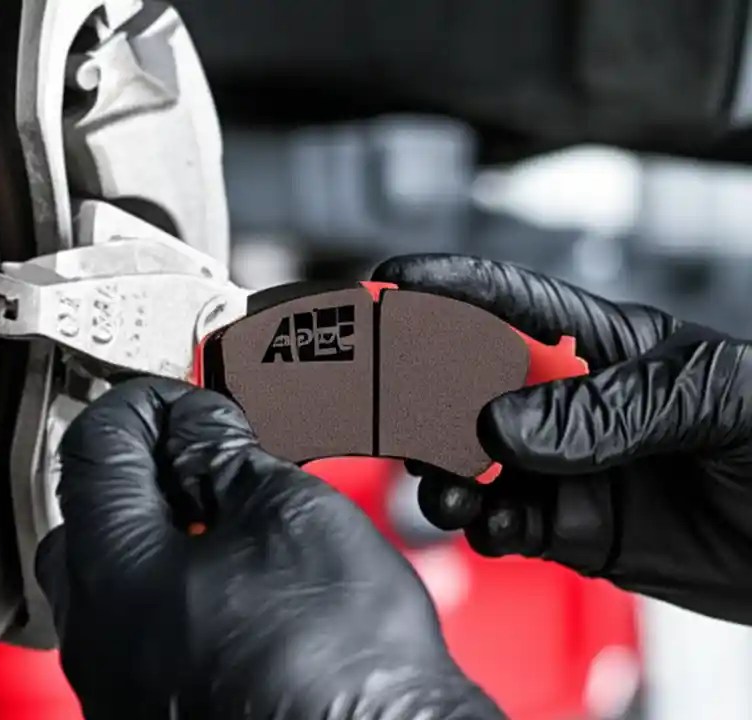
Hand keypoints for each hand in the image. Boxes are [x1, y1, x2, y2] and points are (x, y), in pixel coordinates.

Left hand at [35, 378, 500, 719]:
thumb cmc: (339, 671)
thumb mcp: (289, 517)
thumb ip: (223, 457)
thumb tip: (199, 426)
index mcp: (110, 570)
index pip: (95, 446)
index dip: (146, 405)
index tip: (186, 400)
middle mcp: (95, 636)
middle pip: (91, 516)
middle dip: (148, 471)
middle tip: (212, 452)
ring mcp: (118, 686)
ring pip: (116, 582)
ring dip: (163, 535)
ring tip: (236, 520)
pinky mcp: (152, 714)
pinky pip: (142, 635)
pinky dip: (176, 594)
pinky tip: (237, 587)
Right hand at [373, 254, 751, 623]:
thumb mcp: (716, 401)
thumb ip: (611, 409)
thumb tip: (504, 425)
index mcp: (608, 346)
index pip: (513, 302)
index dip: (448, 285)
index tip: (389, 279)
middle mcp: (574, 403)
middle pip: (469, 384)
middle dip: (422, 395)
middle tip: (394, 418)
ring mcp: (570, 467)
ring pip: (472, 461)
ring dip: (444, 473)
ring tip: (451, 492)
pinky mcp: (574, 530)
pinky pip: (503, 524)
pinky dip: (483, 527)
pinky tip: (495, 527)